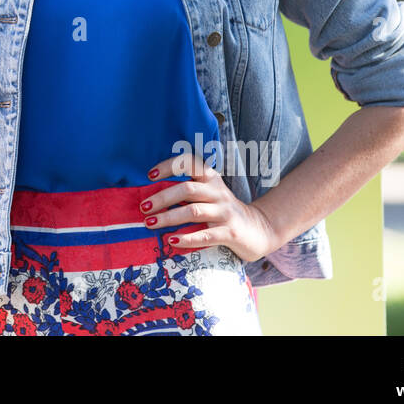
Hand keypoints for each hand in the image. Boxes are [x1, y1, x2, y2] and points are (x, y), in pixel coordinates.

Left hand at [140, 152, 280, 263]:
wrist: (259, 230)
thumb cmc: (224, 212)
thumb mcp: (209, 194)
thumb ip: (187, 190)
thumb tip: (150, 195)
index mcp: (211, 179)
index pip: (191, 163)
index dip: (170, 166)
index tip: (150, 175)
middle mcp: (218, 193)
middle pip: (187, 189)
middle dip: (163, 197)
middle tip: (143, 207)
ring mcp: (225, 213)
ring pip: (194, 212)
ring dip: (169, 217)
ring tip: (149, 223)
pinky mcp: (231, 233)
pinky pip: (206, 236)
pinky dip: (187, 238)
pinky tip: (171, 241)